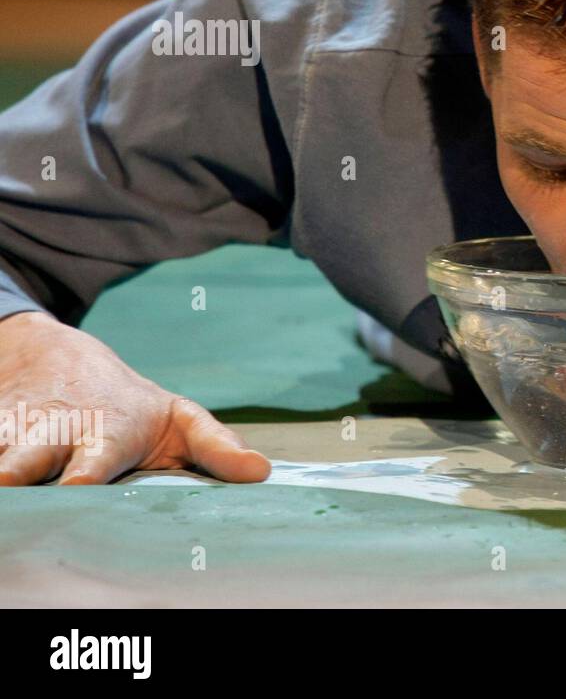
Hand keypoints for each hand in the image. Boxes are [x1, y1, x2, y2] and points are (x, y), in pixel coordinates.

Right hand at [0, 311, 270, 484]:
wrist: (53, 358)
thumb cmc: (129, 405)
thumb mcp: (178, 420)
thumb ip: (216, 448)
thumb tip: (261, 473)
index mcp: (107, 436)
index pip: (96, 458)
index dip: (87, 472)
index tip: (80, 485)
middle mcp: (54, 435)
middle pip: (29, 456)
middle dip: (20, 466)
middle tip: (10, 478)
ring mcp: (12, 436)